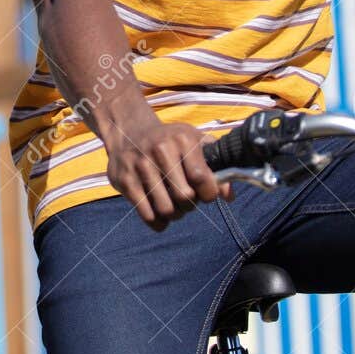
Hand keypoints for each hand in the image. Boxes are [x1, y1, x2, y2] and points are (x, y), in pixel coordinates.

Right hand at [106, 118, 233, 227]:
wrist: (128, 131)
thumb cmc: (169, 140)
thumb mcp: (193, 142)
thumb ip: (215, 165)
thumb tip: (229, 196)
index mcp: (182, 139)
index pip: (201, 177)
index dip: (209, 193)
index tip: (207, 194)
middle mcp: (160, 149)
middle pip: (184, 197)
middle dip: (191, 205)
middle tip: (187, 200)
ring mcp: (140, 165)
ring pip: (166, 209)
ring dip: (175, 215)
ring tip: (174, 207)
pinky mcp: (125, 181)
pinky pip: (147, 215)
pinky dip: (158, 222)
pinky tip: (160, 214)